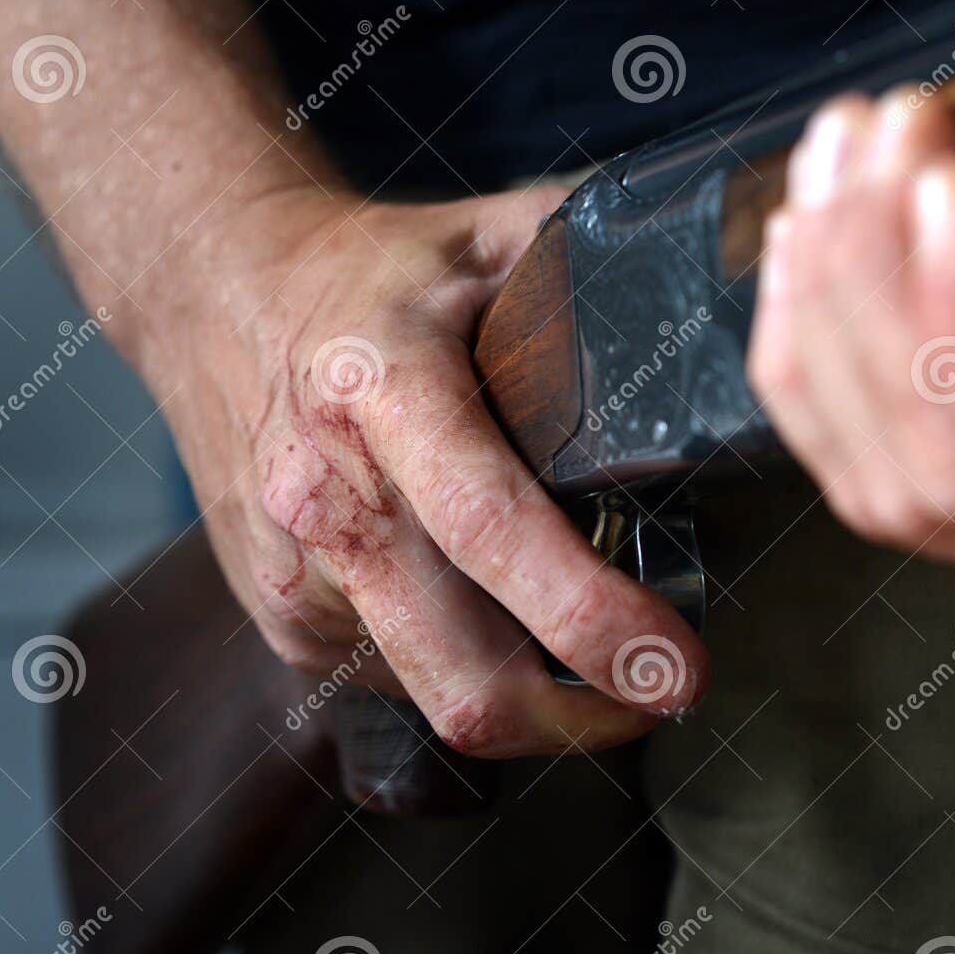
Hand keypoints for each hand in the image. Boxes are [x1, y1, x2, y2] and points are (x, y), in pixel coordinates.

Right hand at [143, 187, 707, 755]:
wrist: (218, 296)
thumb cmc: (381, 272)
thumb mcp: (497, 233)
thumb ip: (610, 267)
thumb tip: (736, 286)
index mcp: (386, 390)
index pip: (489, 527)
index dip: (592, 616)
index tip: (678, 667)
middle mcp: (325, 497)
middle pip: (465, 675)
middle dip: (587, 720)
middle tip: (666, 692)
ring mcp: (296, 573)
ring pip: (440, 697)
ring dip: (541, 710)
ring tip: (599, 659)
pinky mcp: (285, 620)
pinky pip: (403, 681)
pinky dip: (474, 673)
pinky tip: (504, 619)